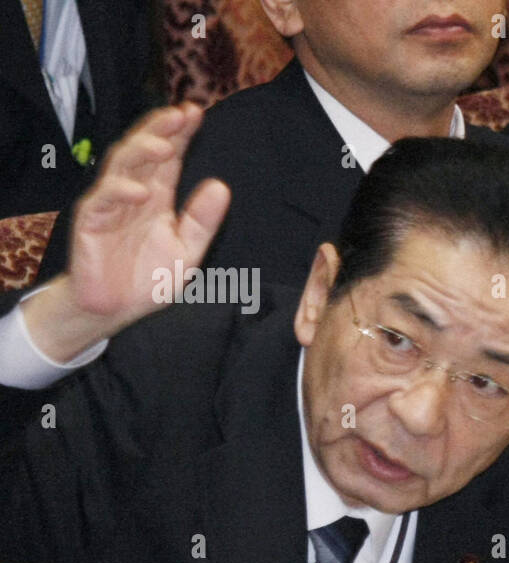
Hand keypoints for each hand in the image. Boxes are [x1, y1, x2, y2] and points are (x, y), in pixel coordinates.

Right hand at [25, 104, 230, 360]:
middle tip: (181, 113)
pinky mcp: (92, 221)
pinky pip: (103, 199)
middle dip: (162, 129)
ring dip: (141, 151)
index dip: (182, 134)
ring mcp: (111, 204)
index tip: (196, 112)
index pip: (170, 157)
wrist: (115, 309)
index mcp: (159, 197)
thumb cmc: (148, 278)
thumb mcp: (188, 251)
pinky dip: (121, 191)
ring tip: (165, 143)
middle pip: (145, 151)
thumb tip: (221, 187)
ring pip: (122, 165)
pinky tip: (141, 190)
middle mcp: (134, 193)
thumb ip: (202, 221)